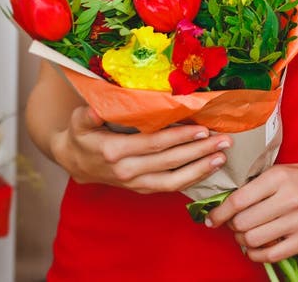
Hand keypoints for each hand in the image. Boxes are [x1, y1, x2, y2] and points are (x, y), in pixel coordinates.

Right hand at [51, 106, 231, 193]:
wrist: (74, 161)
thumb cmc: (80, 134)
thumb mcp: (79, 120)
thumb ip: (89, 114)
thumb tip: (96, 108)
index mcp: (114, 152)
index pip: (154, 144)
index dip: (179, 138)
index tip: (202, 129)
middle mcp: (127, 171)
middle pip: (170, 162)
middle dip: (199, 151)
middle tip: (223, 141)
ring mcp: (136, 183)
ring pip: (173, 181)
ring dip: (200, 169)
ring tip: (221, 157)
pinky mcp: (141, 189)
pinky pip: (170, 187)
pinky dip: (190, 179)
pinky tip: (207, 168)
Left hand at [206, 156, 297, 264]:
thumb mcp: (282, 171)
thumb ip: (258, 184)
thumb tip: (229, 203)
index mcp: (278, 177)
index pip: (238, 200)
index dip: (220, 213)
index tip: (211, 220)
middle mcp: (288, 198)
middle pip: (244, 222)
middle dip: (233, 227)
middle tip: (235, 225)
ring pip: (255, 240)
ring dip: (244, 241)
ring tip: (246, 236)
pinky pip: (272, 254)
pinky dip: (258, 255)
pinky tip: (256, 249)